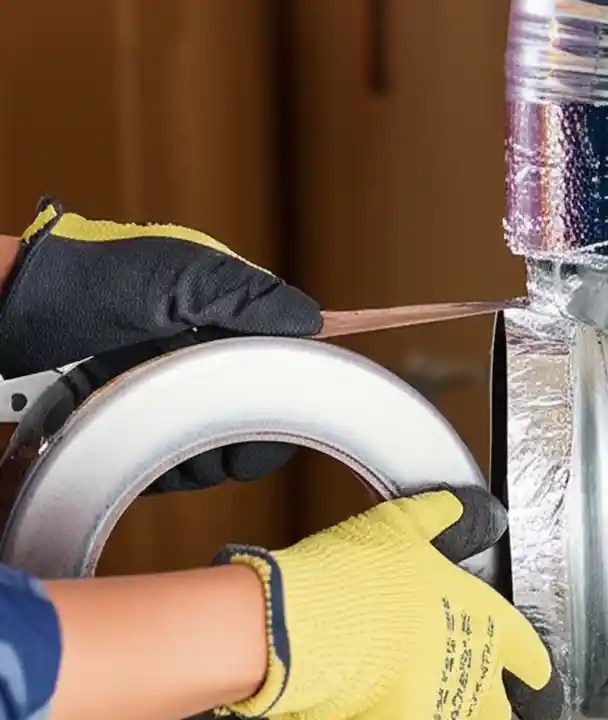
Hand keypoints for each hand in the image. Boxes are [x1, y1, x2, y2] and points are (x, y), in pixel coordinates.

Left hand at [0, 197, 321, 491]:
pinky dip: (161, 465)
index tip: (269, 415)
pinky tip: (141, 449)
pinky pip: (169, 463)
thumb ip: (245, 296)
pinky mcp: (131, 422)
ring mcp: (165, 391)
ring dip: (197, 454)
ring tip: (162, 434)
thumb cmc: (80, 282)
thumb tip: (312, 320)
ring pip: (213, 449)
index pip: (283, 366)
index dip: (283, 396)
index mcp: (221, 316)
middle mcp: (199, 356)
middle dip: (235, 433)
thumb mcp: (173, 278)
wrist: (3, 312)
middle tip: (209, 433)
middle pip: (252, 418)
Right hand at [215, 486, 563, 719]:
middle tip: (486, 704)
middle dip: (497, 707)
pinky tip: (383, 707)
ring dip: (454, 713)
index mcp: (487, 621)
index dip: (534, 671)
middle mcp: (473, 672)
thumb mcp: (405, 526)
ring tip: (435, 703)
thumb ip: (445, 518)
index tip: (537, 682)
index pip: (532, 657)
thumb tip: (473, 510)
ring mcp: (441, 708)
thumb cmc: (359, 576)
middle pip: (505, 710)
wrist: (308, 624)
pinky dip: (405, 714)